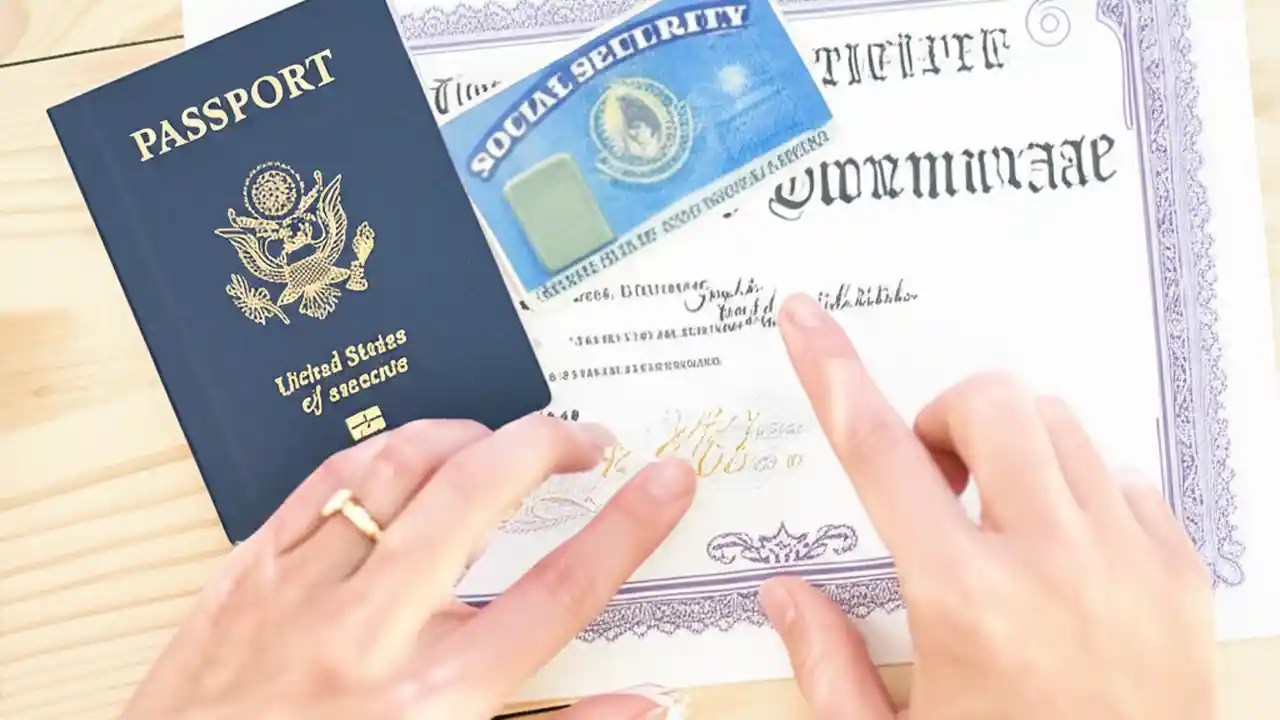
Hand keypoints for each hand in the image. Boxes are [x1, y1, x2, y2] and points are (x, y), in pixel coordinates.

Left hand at [123, 416, 694, 719]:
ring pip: (399, 467)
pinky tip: (410, 454)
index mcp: (432, 702)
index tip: (666, 480)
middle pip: (479, 496)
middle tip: (585, 437)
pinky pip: (325, 479)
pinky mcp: (246, 572)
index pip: (558, 593)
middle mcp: (370, 635)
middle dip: (547, 445)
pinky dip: (382, 451)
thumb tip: (642, 706)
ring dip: (466, 435)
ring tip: (500, 441)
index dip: (626, 527)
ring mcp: (302, 594)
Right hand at [762, 294, 1216, 719]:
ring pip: (1060, 425)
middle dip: (947, 419)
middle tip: (935, 478)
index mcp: (963, 602)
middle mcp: (1050, 562)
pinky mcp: (1180, 570)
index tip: (807, 321)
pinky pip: (1123, 474)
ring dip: (1012, 450)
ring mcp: (1127, 558)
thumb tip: (784, 595)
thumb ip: (827, 665)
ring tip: (999, 521)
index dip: (832, 374)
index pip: (879, 454)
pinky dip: (1079, 488)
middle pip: (991, 404)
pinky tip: (1062, 551)